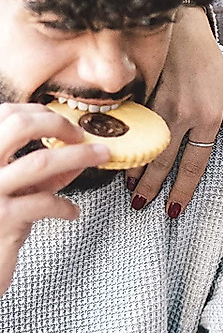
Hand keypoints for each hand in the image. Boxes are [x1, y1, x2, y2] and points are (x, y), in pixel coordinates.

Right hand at [0, 104, 109, 296]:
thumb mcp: (15, 192)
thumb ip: (43, 174)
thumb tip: (80, 154)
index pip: (4, 115)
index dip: (39, 113)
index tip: (64, 123)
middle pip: (19, 125)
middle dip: (58, 125)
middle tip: (83, 135)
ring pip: (40, 161)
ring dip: (79, 156)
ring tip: (101, 156)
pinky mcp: (2, 219)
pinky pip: (43, 202)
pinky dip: (65, 206)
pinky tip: (72, 212)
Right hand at [127, 6, 222, 215]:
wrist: (177, 25)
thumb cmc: (208, 60)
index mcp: (208, 117)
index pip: (195, 163)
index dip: (184, 189)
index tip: (173, 208)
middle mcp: (181, 114)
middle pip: (164, 159)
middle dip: (153, 186)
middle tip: (141, 205)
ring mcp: (156, 103)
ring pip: (144, 144)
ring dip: (134, 168)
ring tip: (128, 188)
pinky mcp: (137, 92)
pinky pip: (129, 125)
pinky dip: (122, 143)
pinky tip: (115, 155)